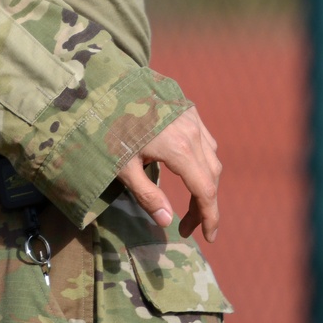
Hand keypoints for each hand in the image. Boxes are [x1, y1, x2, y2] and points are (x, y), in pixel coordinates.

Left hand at [117, 107, 220, 240]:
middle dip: (204, 207)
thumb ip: (147, 196)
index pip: (205, 192)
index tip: (208, 238)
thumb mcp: (123, 167)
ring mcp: (194, 120)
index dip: (209, 218)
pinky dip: (204, 163)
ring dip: (206, 185)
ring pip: (212, 160)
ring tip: (191, 205)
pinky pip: (206, 142)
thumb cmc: (111, 127)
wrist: (110, 84)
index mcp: (179, 150)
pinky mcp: (189, 111)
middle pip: (211, 179)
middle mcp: (193, 134)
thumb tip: (168, 222)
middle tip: (188, 226)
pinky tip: (191, 172)